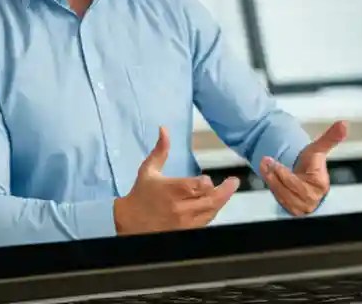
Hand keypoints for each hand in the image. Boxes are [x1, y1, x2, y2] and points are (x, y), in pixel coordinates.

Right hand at [113, 126, 238, 234]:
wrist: (129, 223)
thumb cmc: (141, 194)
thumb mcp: (148, 170)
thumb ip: (160, 151)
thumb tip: (164, 129)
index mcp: (171, 191)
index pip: (198, 186)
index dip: (206, 182)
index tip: (207, 179)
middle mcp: (180, 208)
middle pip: (210, 200)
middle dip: (224, 191)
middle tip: (233, 182)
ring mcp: (184, 223)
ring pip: (210, 212)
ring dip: (220, 201)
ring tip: (227, 190)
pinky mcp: (185, 232)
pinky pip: (205, 222)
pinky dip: (211, 212)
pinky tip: (214, 204)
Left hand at [260, 120, 348, 215]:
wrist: (308, 176)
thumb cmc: (313, 163)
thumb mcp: (318, 148)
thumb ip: (331, 137)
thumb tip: (343, 124)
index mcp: (320, 184)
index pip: (299, 183)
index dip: (283, 174)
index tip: (271, 161)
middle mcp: (313, 199)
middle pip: (289, 191)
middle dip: (275, 176)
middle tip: (264, 162)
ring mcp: (303, 207)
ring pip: (283, 197)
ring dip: (271, 182)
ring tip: (263, 167)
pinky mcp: (294, 211)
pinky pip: (280, 202)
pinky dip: (273, 189)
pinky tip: (268, 177)